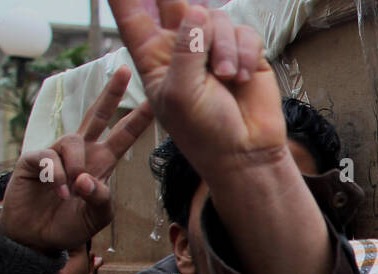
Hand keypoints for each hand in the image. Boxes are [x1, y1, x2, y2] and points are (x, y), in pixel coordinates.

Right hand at [0, 66, 151, 253]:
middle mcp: (81, 153)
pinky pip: (51, 158)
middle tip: (122, 71)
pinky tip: (61, 193)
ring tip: (74, 193)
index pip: (123, 136)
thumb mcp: (98, 215)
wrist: (38, 238)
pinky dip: (58, 177)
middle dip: (110, 94)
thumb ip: (101, 197)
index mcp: (102, 163)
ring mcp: (56, 153)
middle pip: (97, 116)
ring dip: (77, 167)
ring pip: (74, 142)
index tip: (153, 100)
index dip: (137, 119)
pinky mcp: (35, 160)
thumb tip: (86, 179)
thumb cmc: (70, 225)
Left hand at [110, 0, 284, 188]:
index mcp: (153, 56)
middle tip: (190, 11)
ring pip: (215, 18)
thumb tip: (199, 11)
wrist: (246, 154)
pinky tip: (243, 77)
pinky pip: (244, 32)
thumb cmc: (204, 132)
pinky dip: (245, 53)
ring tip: (227, 77)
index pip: (131, 14)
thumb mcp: (180, 93)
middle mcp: (182, 47)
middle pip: (173, 1)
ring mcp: (213, 48)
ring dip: (224, 47)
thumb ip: (185, 49)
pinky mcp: (244, 54)